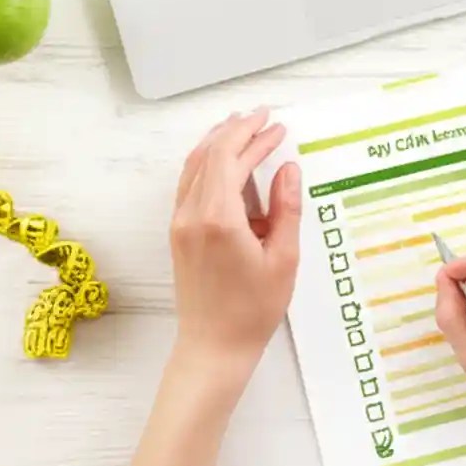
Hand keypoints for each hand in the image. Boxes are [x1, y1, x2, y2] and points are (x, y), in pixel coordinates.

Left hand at [170, 108, 301, 373]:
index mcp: (220, 219)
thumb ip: (286, 208)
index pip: (231, 158)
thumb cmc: (253, 310)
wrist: (214, 347)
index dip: (254, 136)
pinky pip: (189, 185)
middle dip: (237, 132)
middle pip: (210, 156)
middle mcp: (192, 215)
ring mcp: (180, 223)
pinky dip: (206, 164)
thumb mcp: (283, 259)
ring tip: (241, 127)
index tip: (276, 125)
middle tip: (263, 118)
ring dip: (218, 143)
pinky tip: (223, 161)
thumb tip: (288, 168)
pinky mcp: (178, 233)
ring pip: (194, 166)